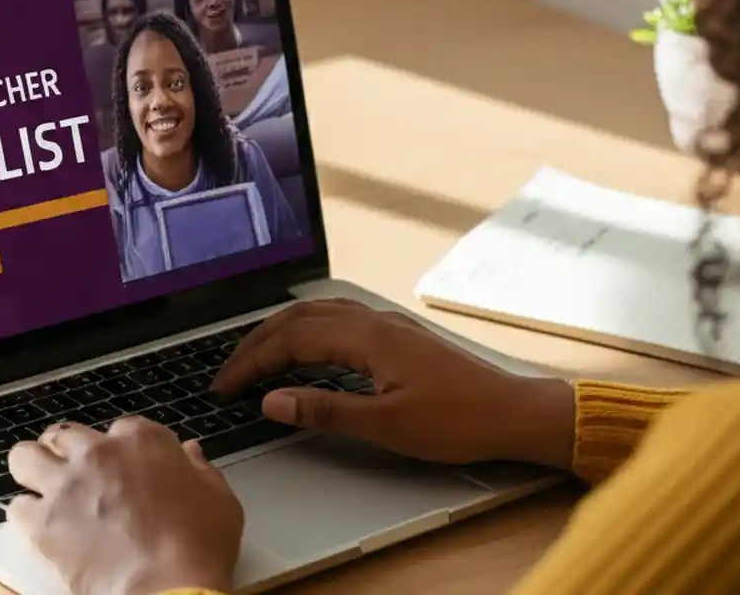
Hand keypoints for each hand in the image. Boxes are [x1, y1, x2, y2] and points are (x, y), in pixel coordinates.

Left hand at [7, 418, 242, 594]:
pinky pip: (16, 507)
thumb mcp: (220, 500)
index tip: (126, 468)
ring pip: (25, 457)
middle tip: (77, 475)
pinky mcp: (43, 522)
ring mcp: (65, 485)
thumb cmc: (199, 547)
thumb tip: (191, 455)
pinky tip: (42, 527)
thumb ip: (200, 470)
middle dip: (69, 452)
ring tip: (43, 488)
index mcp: (142, 440)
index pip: (122, 428)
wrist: (168, 590)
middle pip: (65, 435)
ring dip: (33, 470)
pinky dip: (27, 516)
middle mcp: (98, 452)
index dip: (122, 451)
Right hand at [212, 300, 573, 468]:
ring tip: (255, 355)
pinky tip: (305, 346)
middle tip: (228, 371)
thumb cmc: (458, 421)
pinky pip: (337, 317)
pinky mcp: (397, 335)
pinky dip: (306, 329)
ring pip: (317, 313)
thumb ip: (325, 409)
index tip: (226, 385)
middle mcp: (373, 321)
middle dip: (256, 342)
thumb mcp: (386, 425)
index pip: (290, 341)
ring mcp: (387, 324)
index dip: (252, 362)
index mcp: (367, 338)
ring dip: (279, 331)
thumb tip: (272, 401)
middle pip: (297, 318)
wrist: (513, 413)